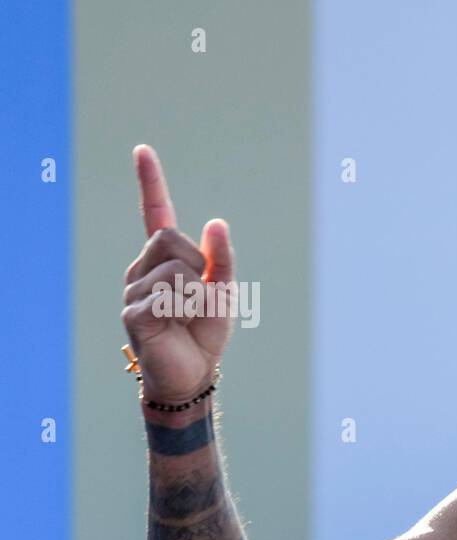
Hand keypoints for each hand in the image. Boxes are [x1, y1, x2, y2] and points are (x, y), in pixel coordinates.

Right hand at [121, 145, 234, 403]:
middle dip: (198, 265)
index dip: (150, 182)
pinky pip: (170, 295)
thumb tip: (215, 222)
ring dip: (198, 295)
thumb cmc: (205, 331)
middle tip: (200, 297)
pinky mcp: (134, 313)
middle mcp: (143, 269)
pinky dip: (188, 309)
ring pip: (176, 269)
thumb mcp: (224, 291)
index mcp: (165, 260)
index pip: (155, 214)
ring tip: (190, 317)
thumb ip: (221, 259)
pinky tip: (178, 325)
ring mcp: (134, 290)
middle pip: (170, 238)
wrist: (193, 372)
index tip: (143, 150)